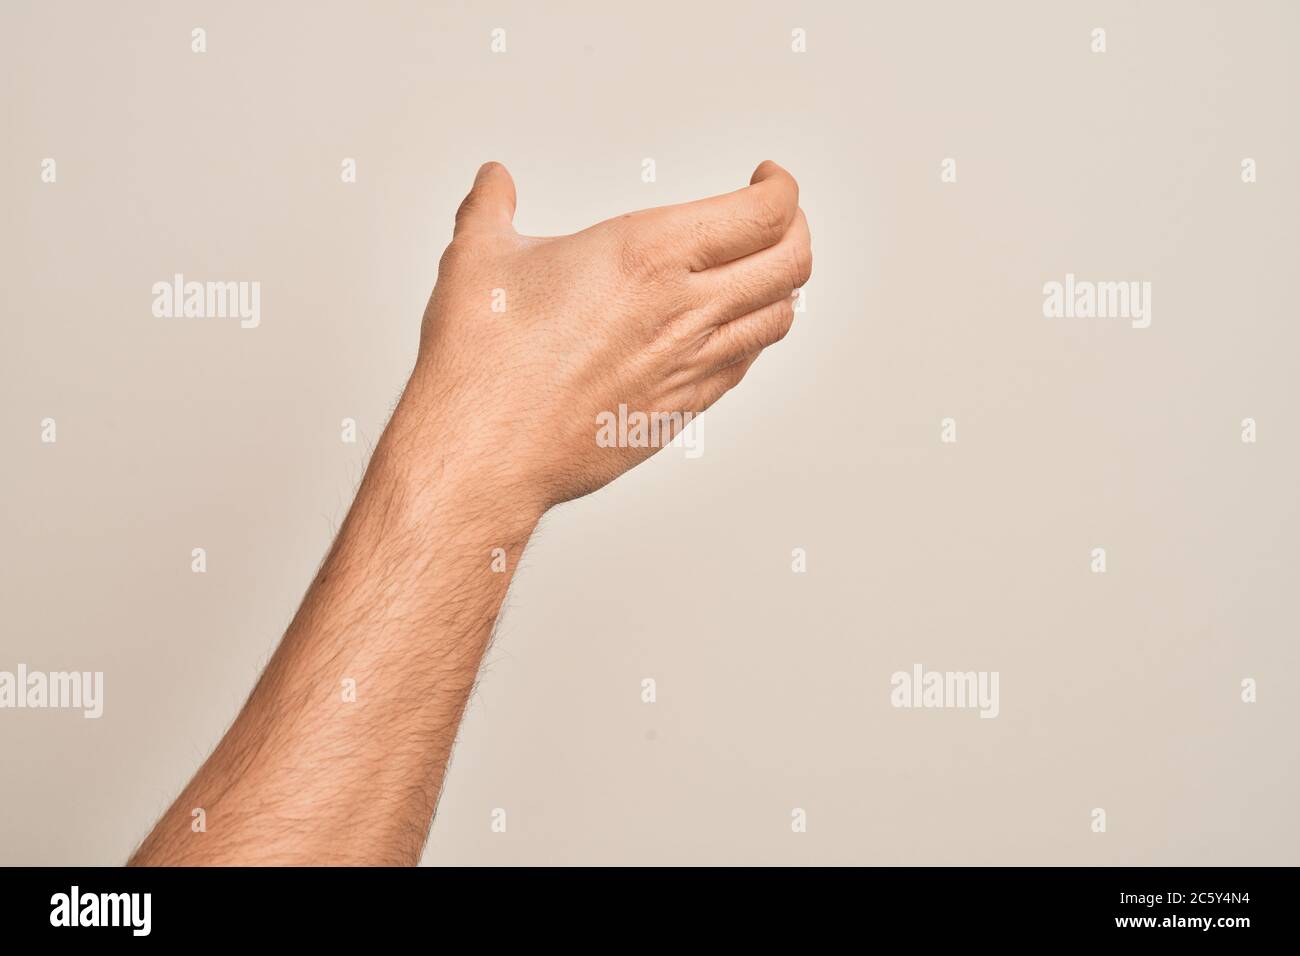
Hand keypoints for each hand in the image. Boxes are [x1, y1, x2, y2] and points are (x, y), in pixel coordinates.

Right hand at [406, 160, 811, 513]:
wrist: (484, 452)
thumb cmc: (485, 361)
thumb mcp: (478, 257)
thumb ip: (491, 206)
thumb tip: (493, 181)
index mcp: (648, 254)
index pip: (765, 213)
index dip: (781, 189)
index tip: (767, 179)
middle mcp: (684, 310)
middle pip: (792, 262)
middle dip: (795, 229)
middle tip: (775, 217)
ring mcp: (689, 366)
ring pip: (777, 318)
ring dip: (779, 285)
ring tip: (759, 269)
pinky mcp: (679, 411)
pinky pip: (743, 365)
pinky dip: (750, 336)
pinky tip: (727, 327)